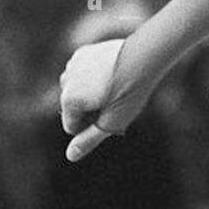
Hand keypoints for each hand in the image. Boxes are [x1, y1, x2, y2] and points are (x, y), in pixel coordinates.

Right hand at [59, 38, 138, 161]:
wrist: (143, 58)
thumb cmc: (129, 94)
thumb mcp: (111, 123)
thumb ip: (89, 139)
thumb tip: (70, 156)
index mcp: (69, 99)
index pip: (72, 127)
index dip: (92, 127)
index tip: (111, 116)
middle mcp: (65, 80)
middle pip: (74, 108)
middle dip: (90, 110)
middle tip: (116, 103)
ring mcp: (72, 65)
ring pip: (78, 89)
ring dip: (91, 93)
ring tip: (115, 89)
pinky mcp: (83, 53)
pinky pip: (83, 73)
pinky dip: (94, 77)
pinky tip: (113, 76)